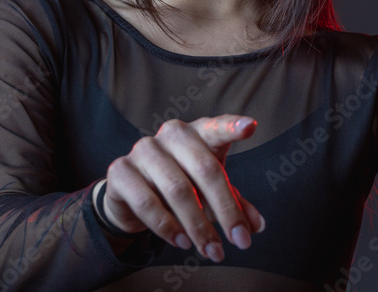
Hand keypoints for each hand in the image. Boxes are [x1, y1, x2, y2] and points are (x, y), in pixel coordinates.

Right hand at [102, 114, 264, 261]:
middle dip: (226, 210)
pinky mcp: (121, 170)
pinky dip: (168, 227)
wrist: (131, 192)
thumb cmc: (181, 183)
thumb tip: (256, 225)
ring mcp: (144, 149)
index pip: (217, 127)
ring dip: (198, 227)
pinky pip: (147, 203)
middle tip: (241, 241)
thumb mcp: (209, 191)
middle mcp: (171, 134)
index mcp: (198, 132)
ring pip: (177, 190)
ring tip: (212, 251)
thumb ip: (234, 203)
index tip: (251, 127)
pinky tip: (182, 242)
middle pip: (204, 169)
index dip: (233, 126)